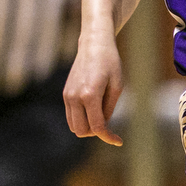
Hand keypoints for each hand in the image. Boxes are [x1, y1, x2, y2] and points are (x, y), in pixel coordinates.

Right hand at [63, 30, 123, 146]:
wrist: (94, 44)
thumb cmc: (110, 63)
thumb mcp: (117, 86)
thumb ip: (109, 109)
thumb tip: (103, 127)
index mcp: (89, 95)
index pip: (97, 126)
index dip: (108, 137)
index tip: (119, 141)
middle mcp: (74, 96)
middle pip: (82, 130)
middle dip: (96, 132)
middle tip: (110, 125)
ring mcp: (67, 95)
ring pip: (74, 126)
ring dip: (87, 127)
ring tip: (102, 116)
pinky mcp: (65, 93)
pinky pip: (71, 116)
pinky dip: (81, 119)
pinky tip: (93, 111)